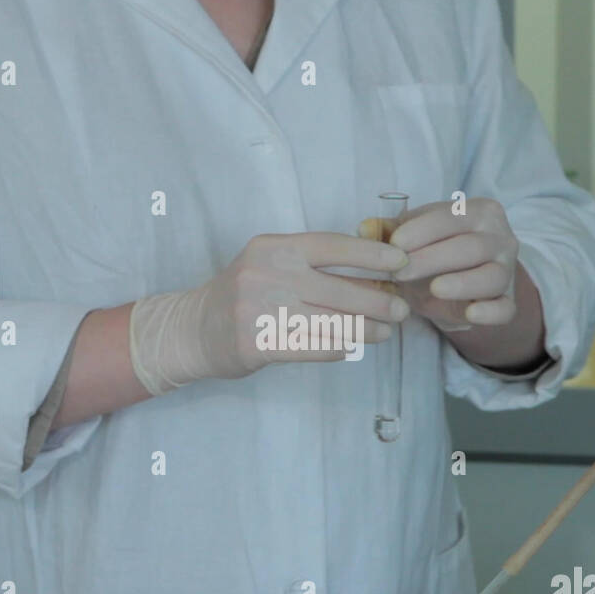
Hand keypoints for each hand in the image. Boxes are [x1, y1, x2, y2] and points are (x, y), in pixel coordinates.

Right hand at [128, 232, 409, 394]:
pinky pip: (315, 347)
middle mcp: (268, 273)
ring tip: (386, 332)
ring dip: (367, 330)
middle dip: (379, 301)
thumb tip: (373, 273)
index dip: (373, 254)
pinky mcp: (258, 343)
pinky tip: (352, 346)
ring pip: (333, 321)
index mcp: (275, 246)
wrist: (192, 329)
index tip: (401, 263)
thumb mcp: (269, 264)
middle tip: (402, 310)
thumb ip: (309, 264)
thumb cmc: (242, 295)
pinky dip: (339, 347)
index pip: (334, 246)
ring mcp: (262, 309)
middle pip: (340, 288)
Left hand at [365, 198, 519, 330]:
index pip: (451, 217)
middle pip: (470, 247)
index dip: (422, 230)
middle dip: (433, 259)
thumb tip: (364, 228)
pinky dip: (491, 312)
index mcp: (477, 212)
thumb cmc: (432, 253)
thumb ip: (389, 231)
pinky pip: (505, 308)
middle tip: (400, 272)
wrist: (457, 287)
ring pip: (491, 276)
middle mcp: (500, 237)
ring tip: (435, 289)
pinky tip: (471, 314)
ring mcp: (507, 271)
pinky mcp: (509, 301)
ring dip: (463, 283)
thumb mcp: (411, 239)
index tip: (395, 245)